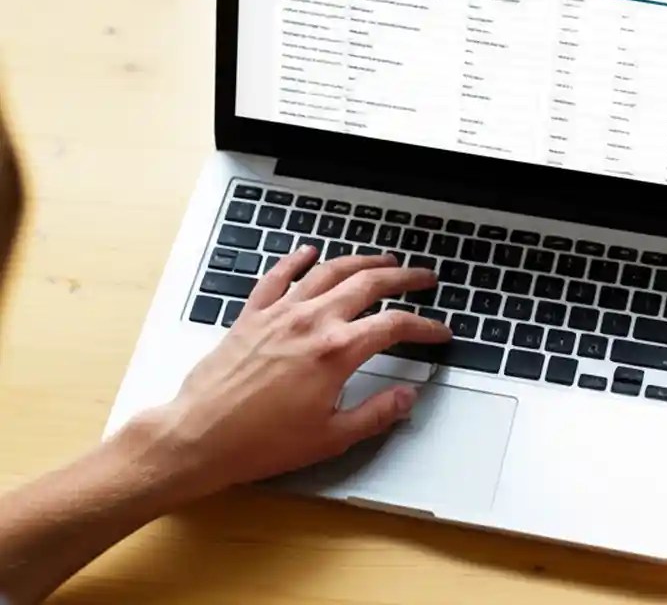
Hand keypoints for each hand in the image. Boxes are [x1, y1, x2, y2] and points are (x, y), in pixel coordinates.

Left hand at [132, 247, 450, 500]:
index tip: (438, 333)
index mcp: (336, 352)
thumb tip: (406, 397)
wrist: (198, 437)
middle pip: (368, 285)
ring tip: (382, 259)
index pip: (394, 326)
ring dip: (361, 261)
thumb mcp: (331, 438)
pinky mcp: (251, 317)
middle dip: (402, 278)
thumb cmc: (260, 443)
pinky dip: (296, 261)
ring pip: (328, 272)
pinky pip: (277, 277)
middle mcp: (311, 323)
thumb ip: (376, 414)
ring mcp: (279, 315)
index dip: (424, 327)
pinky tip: (308, 253)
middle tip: (423, 277)